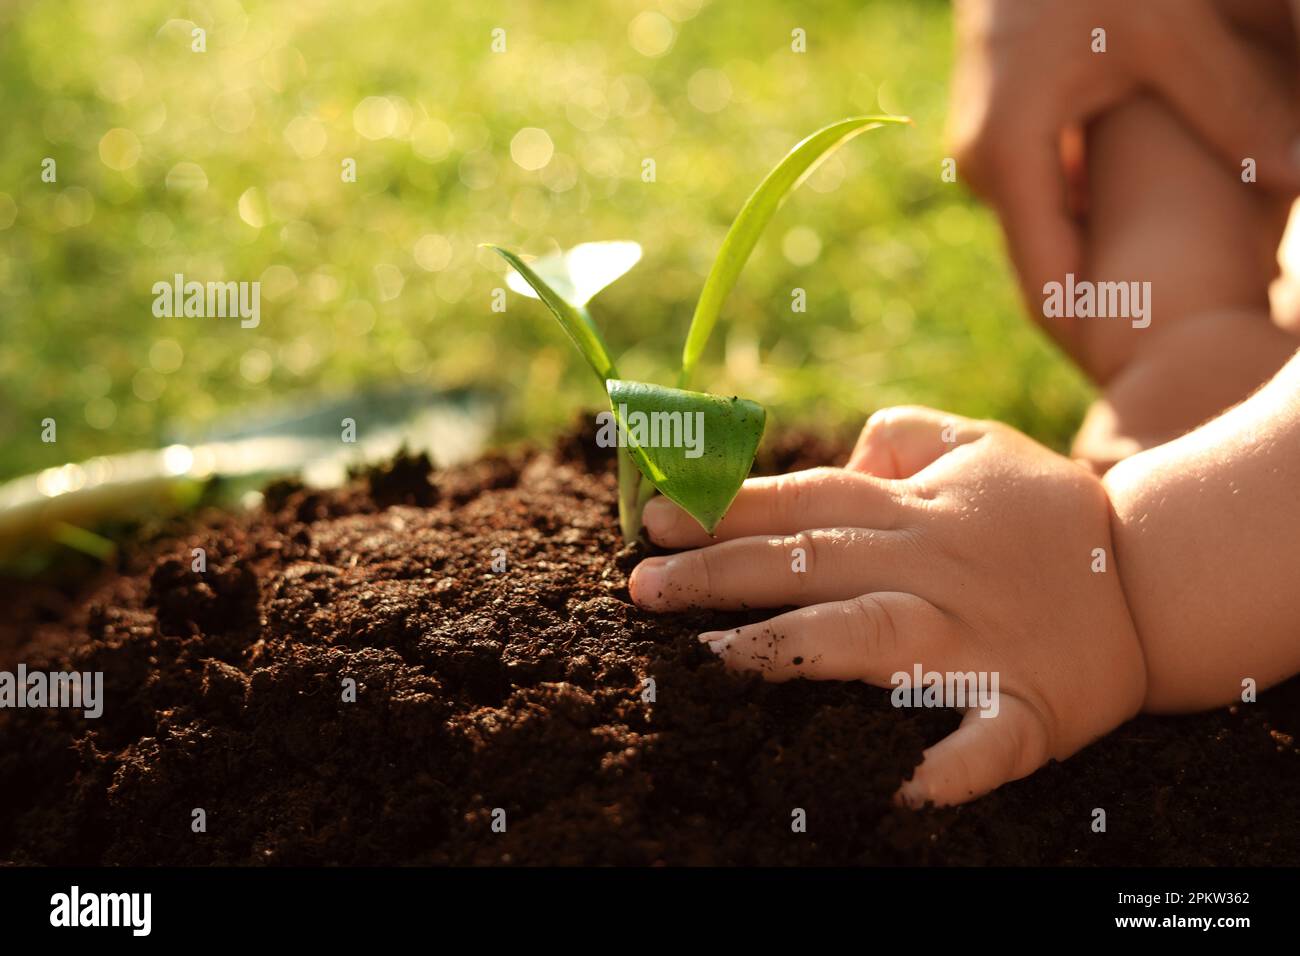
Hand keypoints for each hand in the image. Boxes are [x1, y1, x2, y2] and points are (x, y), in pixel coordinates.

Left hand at [629, 407, 1146, 805]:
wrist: (1160, 576)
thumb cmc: (1049, 510)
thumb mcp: (979, 443)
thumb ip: (902, 435)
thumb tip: (841, 452)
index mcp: (915, 510)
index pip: (803, 501)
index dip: (725, 508)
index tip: (654, 520)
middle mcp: (931, 569)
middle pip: (812, 564)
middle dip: (722, 574)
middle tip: (642, 586)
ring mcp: (974, 639)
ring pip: (871, 636)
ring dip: (795, 649)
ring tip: (719, 660)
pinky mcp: (1021, 704)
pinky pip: (985, 739)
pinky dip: (951, 765)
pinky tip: (904, 792)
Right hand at [950, 0, 1299, 357]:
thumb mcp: (1170, 34)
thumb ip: (1238, 108)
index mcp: (1011, 157)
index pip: (1049, 286)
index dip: (1093, 342)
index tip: (1136, 382)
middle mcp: (988, 168)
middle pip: (1050, 268)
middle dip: (1104, 314)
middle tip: (1156, 358)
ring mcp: (991, 151)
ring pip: (1052, 233)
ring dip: (1103, 266)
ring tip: (1162, 305)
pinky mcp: (1007, 132)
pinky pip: (1051, 197)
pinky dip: (1095, 220)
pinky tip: (1142, 229)